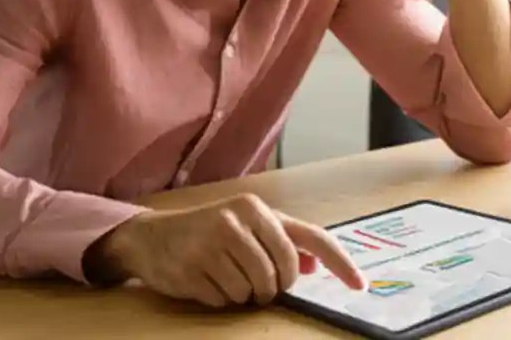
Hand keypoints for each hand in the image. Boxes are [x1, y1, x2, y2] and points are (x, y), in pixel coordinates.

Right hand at [87, 193, 365, 306]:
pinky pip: (224, 300)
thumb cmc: (207, 231)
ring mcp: (212, 243)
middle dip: (270, 287)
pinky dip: (218, 298)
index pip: (310, 237)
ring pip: (252, 292)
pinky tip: (204, 278)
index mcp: (256, 209)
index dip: (339, 263)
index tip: (360, 284)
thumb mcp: (245, 226)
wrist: (150, 237)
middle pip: (280, 276)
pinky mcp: (192, 267)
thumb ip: (281, 241)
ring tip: (222, 274)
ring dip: (241, 294)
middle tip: (253, 280)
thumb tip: (314, 265)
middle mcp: (236, 221)